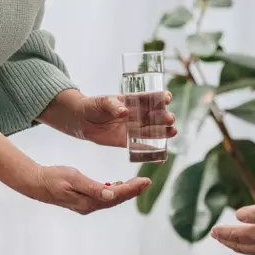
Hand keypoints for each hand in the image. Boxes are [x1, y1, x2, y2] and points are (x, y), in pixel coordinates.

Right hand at [24, 165, 149, 214]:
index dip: (132, 189)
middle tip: (147, 181)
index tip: (145, 181)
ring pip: (111, 199)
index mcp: (89, 202)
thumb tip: (112, 195)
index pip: (117, 196)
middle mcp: (90, 206)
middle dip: (133, 191)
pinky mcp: (83, 200)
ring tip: (138, 183)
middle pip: (117, 199)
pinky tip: (119, 185)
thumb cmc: (54, 178)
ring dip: (125, 191)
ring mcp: (86, 205)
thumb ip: (93, 188)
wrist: (36, 183)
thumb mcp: (74, 179)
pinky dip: (114, 191)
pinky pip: (103, 198)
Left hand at [40, 90, 176, 147]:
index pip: (151, 98)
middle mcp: (137, 114)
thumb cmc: (93, 106)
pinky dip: (152, 153)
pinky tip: (161, 157)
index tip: (167, 98)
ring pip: (152, 131)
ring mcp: (133, 128)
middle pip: (155, 116)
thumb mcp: (102, 102)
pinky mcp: (127, 141)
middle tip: (169, 119)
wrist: (81, 120)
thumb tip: (124, 111)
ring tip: (172, 133)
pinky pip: (142, 147)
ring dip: (163, 132)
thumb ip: (113, 105)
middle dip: (164, 117)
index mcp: (133, 101)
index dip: (160, 97)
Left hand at [210, 200, 254, 254]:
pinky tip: (252, 243)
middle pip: (241, 246)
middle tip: (217, 235)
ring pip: (250, 251)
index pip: (237, 236)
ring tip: (229, 240)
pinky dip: (250, 247)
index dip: (224, 233)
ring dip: (237, 245)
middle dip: (227, 241)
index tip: (214, 230)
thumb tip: (238, 215)